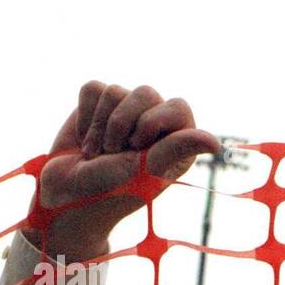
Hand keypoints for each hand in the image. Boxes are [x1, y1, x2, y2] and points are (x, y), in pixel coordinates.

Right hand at [24, 81, 220, 261]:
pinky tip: (86, 141)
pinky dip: (85, 116)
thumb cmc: (112, 190)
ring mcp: (126, 112)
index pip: (178, 106)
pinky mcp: (97, 106)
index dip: (154, 121)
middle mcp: (154, 124)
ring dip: (100, 126)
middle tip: (116, 154)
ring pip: (115, 91)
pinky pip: (92, 89)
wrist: (67, 196)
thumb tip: (216, 143)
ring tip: (98, 153)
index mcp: (176, 143)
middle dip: (123, 123)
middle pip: (145, 92)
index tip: (138, 146)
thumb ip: (177, 150)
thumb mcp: (145, 171)